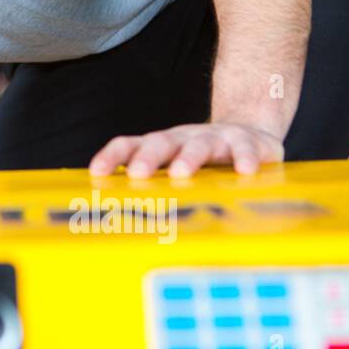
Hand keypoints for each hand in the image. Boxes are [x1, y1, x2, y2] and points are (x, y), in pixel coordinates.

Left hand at [88, 122, 284, 177]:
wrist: (251, 131)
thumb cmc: (204, 159)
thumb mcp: (176, 166)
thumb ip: (155, 185)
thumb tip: (120, 217)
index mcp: (163, 145)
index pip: (130, 145)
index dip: (112, 156)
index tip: (97, 172)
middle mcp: (185, 138)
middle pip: (162, 142)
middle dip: (147, 157)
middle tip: (137, 173)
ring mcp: (216, 138)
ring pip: (200, 144)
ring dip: (188, 157)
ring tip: (180, 173)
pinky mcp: (248, 142)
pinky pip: (245, 149)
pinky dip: (245, 158)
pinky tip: (244, 171)